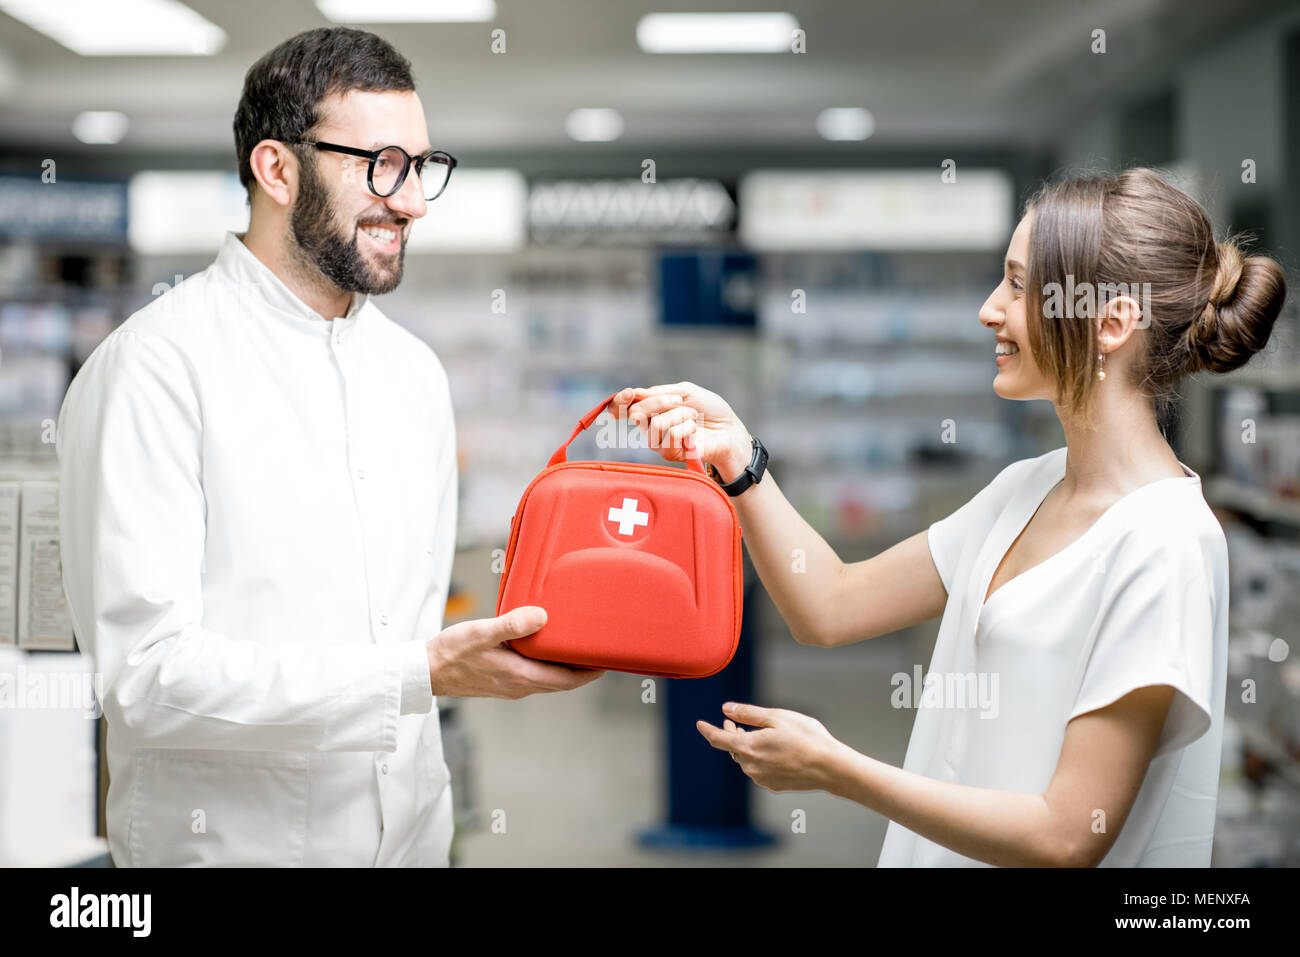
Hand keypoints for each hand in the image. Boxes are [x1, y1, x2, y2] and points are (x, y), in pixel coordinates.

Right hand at [426, 606, 604, 698]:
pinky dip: (549, 667)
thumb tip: (543, 617)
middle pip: (563, 683)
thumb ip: (512, 625)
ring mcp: (511, 687)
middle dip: (584, 670)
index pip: (568, 680)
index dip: (591, 672)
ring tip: (578, 649)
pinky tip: (547, 650)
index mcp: (521, 676)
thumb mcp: (482, 632)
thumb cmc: (451, 652)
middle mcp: (520, 686)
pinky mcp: (503, 683)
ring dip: (567, 669)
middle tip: (600, 652)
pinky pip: (535, 678)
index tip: (608, 661)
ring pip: (550, 681)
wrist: (426, 672)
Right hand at [611, 382, 752, 482]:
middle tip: (680, 400)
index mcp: (651, 409)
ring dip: (679, 415)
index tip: (629, 394)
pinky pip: (671, 436)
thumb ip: (660, 392)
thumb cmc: (709, 409)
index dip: (619, 402)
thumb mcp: (685, 391)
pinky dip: (686, 428)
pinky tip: (694, 430)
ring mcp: (658, 442)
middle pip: (636, 414)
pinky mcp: (670, 455)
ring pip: (655, 425)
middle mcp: (650, 426)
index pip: (624, 408)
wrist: (728, 428)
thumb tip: (634, 393)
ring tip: (693, 418)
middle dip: (659, 402)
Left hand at [696, 702, 842, 791]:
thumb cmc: (806, 737)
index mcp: (748, 747)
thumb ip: (748, 713)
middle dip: (730, 734)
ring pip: (745, 760)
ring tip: (755, 733)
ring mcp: (762, 778)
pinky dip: (758, 758)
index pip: (718, 739)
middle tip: (734, 721)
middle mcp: (751, 766)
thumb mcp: (777, 717)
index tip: (699, 724)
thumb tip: (725, 709)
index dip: (707, 730)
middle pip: (732, 748)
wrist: (830, 767)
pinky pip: (758, 770)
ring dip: (745, 746)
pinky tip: (772, 750)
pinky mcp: (773, 785)